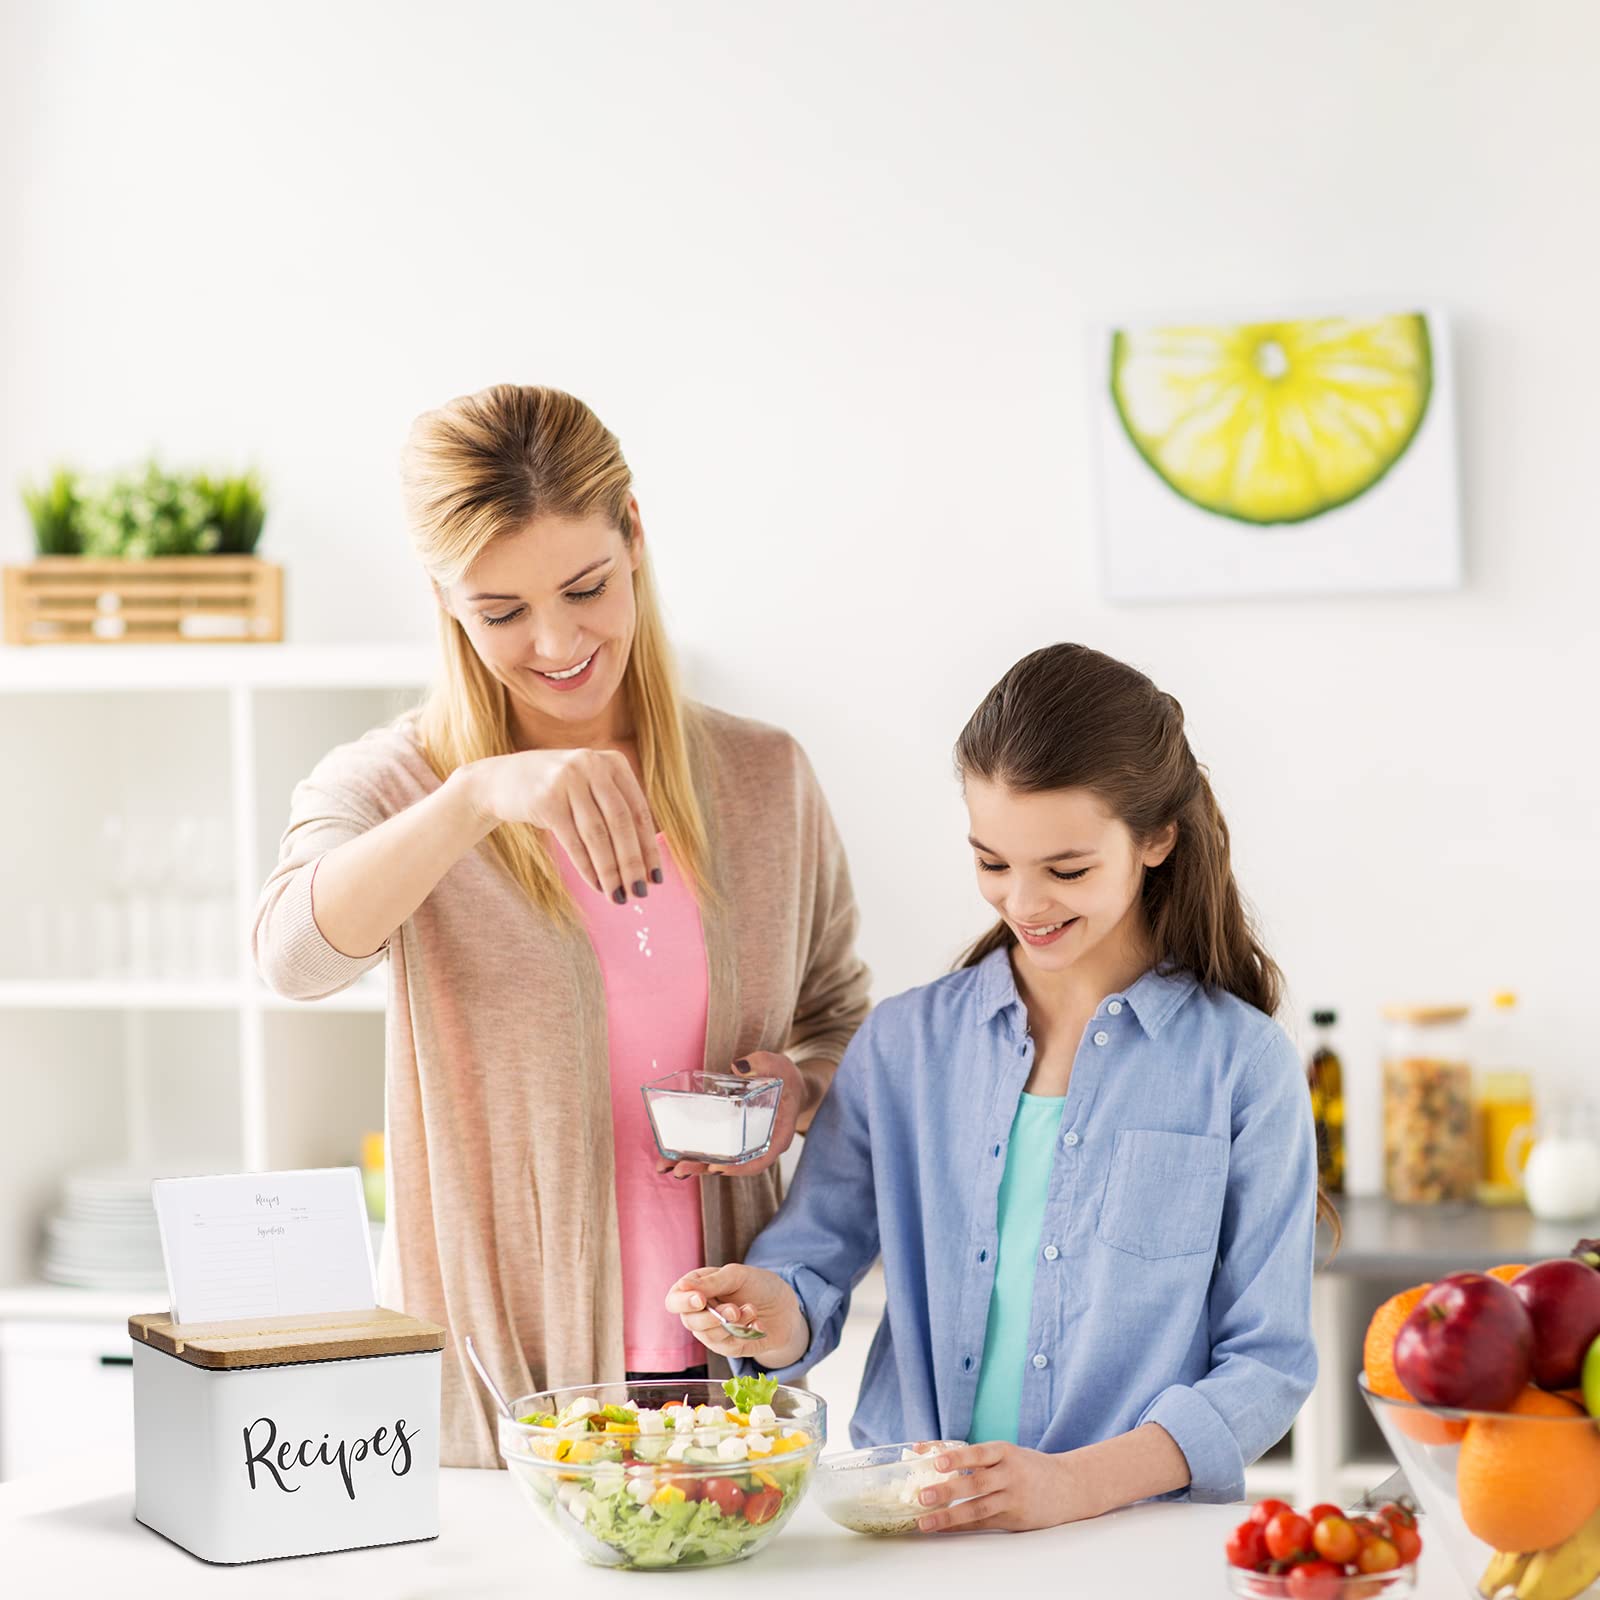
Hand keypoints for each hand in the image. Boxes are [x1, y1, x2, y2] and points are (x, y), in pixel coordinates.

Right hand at [460, 747, 659, 902]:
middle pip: (621, 822)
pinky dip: (587, 867)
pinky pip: (573, 841)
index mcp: (613, 762)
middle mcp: (592, 765)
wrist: (501, 779)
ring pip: (597, 835)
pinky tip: (596, 885)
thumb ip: (616, 810)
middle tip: (640, 892)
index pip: (638, 810)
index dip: (649, 847)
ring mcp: (568, 779)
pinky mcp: (546, 799)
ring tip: (618, 895)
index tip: (656, 877)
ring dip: (610, 870)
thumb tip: (646, 859)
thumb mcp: (590, 787)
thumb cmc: (556, 790)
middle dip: (632, 862)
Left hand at [655, 1052, 807, 1178]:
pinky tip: (669, 1154)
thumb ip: (763, 1063)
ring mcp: (743, 1144)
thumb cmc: (784, 1076)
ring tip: (665, 1167)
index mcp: (777, 1136)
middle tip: (679, 1169)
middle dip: (704, 1169)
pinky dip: (692, 1152)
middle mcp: (759, 1146)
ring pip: (719, 1161)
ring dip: (693, 1165)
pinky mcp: (730, 1138)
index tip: (718, 1168)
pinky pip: (713, 1149)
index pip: (761, 1160)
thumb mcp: (780, 1065)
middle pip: (733, 1165)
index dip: (740, 1167)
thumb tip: (738, 1066)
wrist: (784, 1083)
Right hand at [663, 1263, 808, 1366]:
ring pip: (708, 1336)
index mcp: (698, 1288)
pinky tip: (758, 1324)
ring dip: (733, 1324)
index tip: (700, 1300)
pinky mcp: (728, 1347)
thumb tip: (684, 1287)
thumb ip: (712, 1282)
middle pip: (689, 1321)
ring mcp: (713, 1331)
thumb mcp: (737, 1276)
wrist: (787, 1307)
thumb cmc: (760, 1285)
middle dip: (712, 1316)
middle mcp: (701, 1312)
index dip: (683, 1301)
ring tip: (752, 1311)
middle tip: (734, 1309)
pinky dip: (745, 1334)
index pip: (675, 1299)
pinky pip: (727, 1347)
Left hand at [915, 1441, 1103, 1533]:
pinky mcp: (1015, 1519)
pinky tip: (942, 1528)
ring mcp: (1013, 1499)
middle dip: (947, 1490)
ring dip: (949, 1516)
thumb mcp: (1007, 1453)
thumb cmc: (1028, 1466)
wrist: (1069, 1486)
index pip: (978, 1453)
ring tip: (925, 1521)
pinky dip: (961, 1526)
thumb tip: (927, 1451)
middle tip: (922, 1496)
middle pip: (976, 1483)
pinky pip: (983, 1523)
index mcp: (1006, 1452)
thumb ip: (974, 1456)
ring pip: (978, 1508)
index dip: (957, 1457)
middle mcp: (1010, 1475)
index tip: (936, 1461)